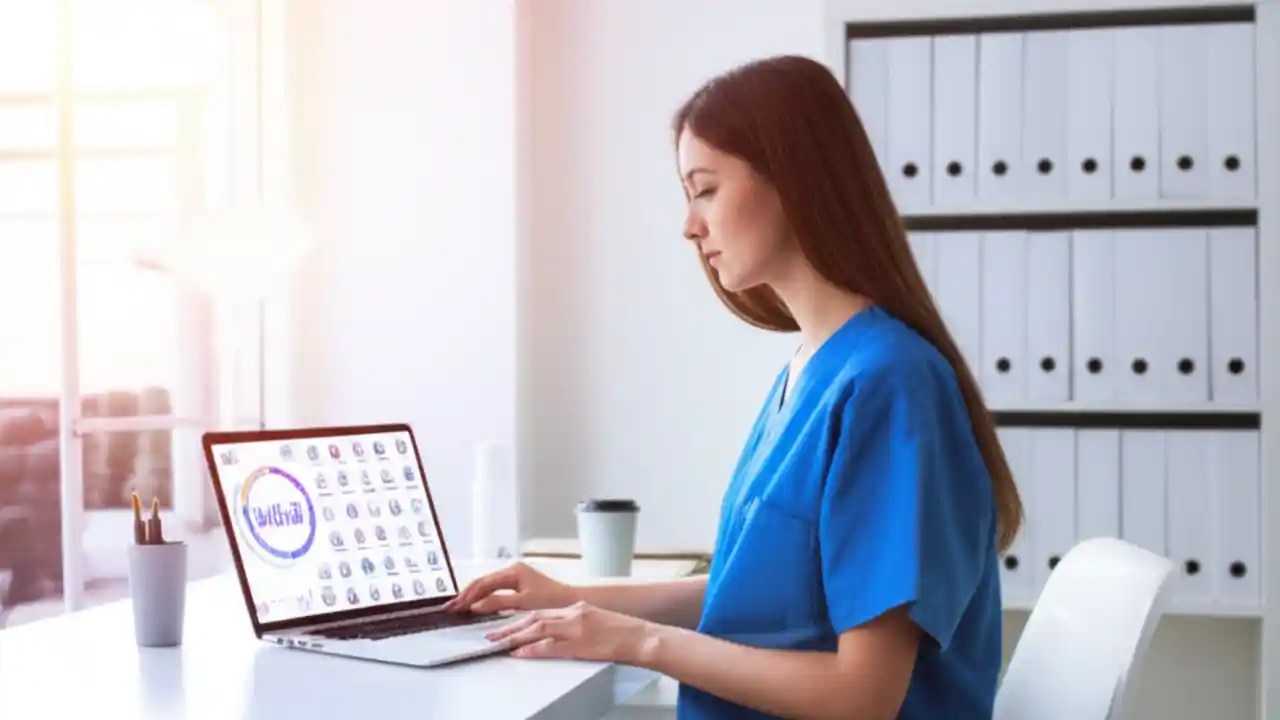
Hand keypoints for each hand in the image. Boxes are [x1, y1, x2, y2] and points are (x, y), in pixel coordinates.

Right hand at [444, 561, 576, 613]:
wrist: (571, 601)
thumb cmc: (552, 601)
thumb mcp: (524, 603)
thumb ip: (498, 603)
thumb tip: (475, 605)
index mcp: (513, 572)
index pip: (483, 583)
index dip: (467, 596)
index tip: (455, 606)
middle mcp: (512, 570)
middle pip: (483, 582)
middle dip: (466, 595)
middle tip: (451, 608)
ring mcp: (515, 576)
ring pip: (487, 585)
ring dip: (473, 596)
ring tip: (458, 607)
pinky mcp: (518, 584)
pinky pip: (495, 589)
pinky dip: (483, 597)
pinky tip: (476, 605)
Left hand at [485, 601, 653, 662]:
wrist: (640, 637)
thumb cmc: (622, 632)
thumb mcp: (596, 620)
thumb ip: (576, 622)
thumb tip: (557, 631)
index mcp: (576, 607)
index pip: (541, 611)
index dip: (520, 619)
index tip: (505, 625)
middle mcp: (573, 613)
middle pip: (534, 618)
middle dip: (510, 627)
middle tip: (492, 634)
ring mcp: (576, 628)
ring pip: (537, 629)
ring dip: (514, 637)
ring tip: (498, 643)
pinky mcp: (579, 644)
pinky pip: (549, 647)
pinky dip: (531, 650)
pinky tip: (519, 653)